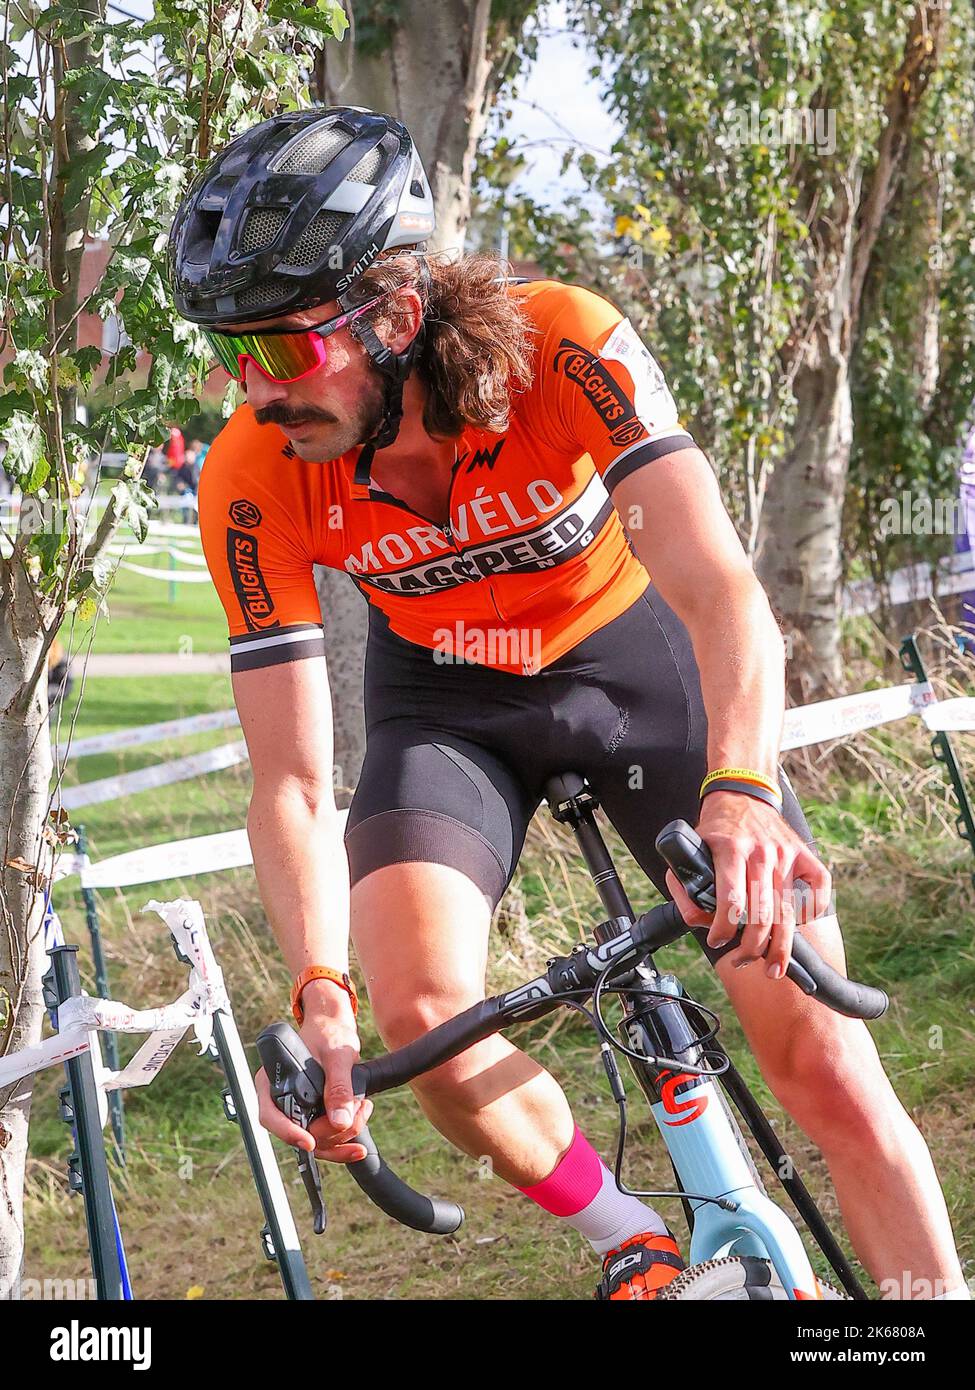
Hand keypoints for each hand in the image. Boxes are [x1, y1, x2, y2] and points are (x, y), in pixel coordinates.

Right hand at [255, 987, 373, 1163]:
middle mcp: (281, 1099)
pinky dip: (345, 1135)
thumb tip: (340, 1121)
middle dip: (331, 1133)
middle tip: (358, 1112)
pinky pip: (326, 1136)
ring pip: (315, 1140)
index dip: (287, 1133)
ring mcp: (297, 1109)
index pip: (270, 1116)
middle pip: (297, 1133)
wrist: (335, 1029)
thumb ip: (339, 1086)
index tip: (309, 1142)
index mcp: (273, 1081)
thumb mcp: (336, 1056)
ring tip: (364, 1107)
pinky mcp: (313, 1115)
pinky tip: (362, 1116)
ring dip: (344, 1133)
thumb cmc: (329, 1034)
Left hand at [664, 791, 831, 979]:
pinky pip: (819, 888)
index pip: (730, 900)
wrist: (741, 794)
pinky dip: (812, 910)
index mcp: (730, 849)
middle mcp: (761, 852)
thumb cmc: (716, 828)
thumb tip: (696, 918)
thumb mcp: (690, 849)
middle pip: (762, 913)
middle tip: (743, 961)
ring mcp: (786, 854)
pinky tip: (798, 925)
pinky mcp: (804, 854)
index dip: (724, 929)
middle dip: (752, 947)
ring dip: (781, 946)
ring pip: (788, 910)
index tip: (718, 941)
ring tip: (773, 968)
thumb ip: (686, 884)